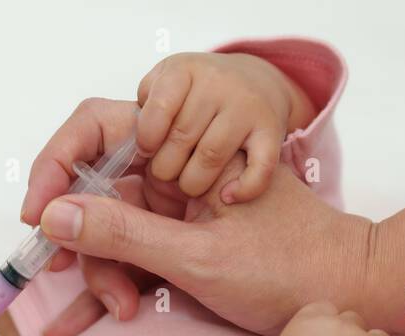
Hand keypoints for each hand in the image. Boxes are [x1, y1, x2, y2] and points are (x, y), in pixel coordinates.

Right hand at [20, 99, 374, 335]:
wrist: (349, 294)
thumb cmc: (289, 268)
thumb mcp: (198, 256)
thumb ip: (123, 234)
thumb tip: (54, 215)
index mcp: (179, 150)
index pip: (93, 133)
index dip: (55, 169)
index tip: (37, 218)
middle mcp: (170, 173)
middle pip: (93, 195)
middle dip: (84, 244)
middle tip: (90, 288)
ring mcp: (173, 211)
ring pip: (106, 235)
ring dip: (101, 277)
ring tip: (122, 312)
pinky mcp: (177, 246)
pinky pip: (128, 261)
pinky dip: (108, 289)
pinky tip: (75, 322)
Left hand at [137, 51, 309, 202]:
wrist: (256, 80)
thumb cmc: (198, 91)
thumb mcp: (165, 82)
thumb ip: (144, 106)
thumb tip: (132, 145)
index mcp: (186, 69)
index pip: (158, 109)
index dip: (147, 139)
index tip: (147, 152)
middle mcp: (219, 83)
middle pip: (181, 138)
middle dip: (166, 168)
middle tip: (166, 174)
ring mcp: (248, 106)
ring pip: (211, 157)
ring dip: (193, 183)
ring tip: (188, 185)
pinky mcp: (272, 130)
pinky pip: (259, 168)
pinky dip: (243, 188)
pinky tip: (226, 196)